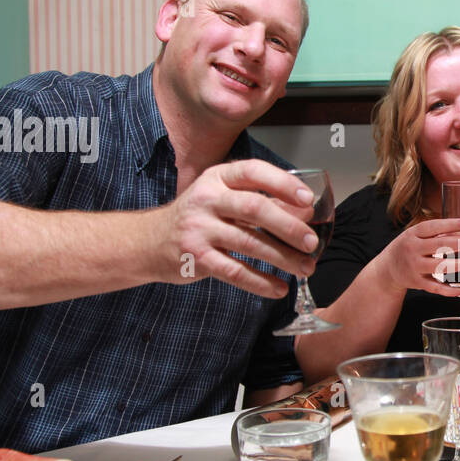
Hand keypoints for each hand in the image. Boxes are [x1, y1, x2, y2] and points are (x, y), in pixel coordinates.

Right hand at [156, 159, 318, 298]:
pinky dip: (260, 282)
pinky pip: (234, 271)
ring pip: (249, 243)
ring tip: (304, 268)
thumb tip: (306, 212)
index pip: (254, 172)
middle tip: (311, 242)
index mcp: (218, 178)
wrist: (148, 242)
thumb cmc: (198, 218)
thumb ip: (262, 201)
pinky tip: (278, 288)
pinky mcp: (196, 258)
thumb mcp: (224, 199)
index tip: (308, 200)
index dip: (283, 184)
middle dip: (288, 226)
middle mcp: (207, 199)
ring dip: (282, 258)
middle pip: (254, 208)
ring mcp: (199, 229)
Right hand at [379, 217, 459, 295]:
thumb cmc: (407, 248)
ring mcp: (415, 268)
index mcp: (412, 235)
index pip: (431, 227)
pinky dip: (452, 290)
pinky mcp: (418, 283)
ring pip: (440, 267)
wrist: (388, 269)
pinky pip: (437, 288)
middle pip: (439, 246)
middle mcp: (412, 250)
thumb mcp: (414, 236)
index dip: (448, 225)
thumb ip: (434, 234)